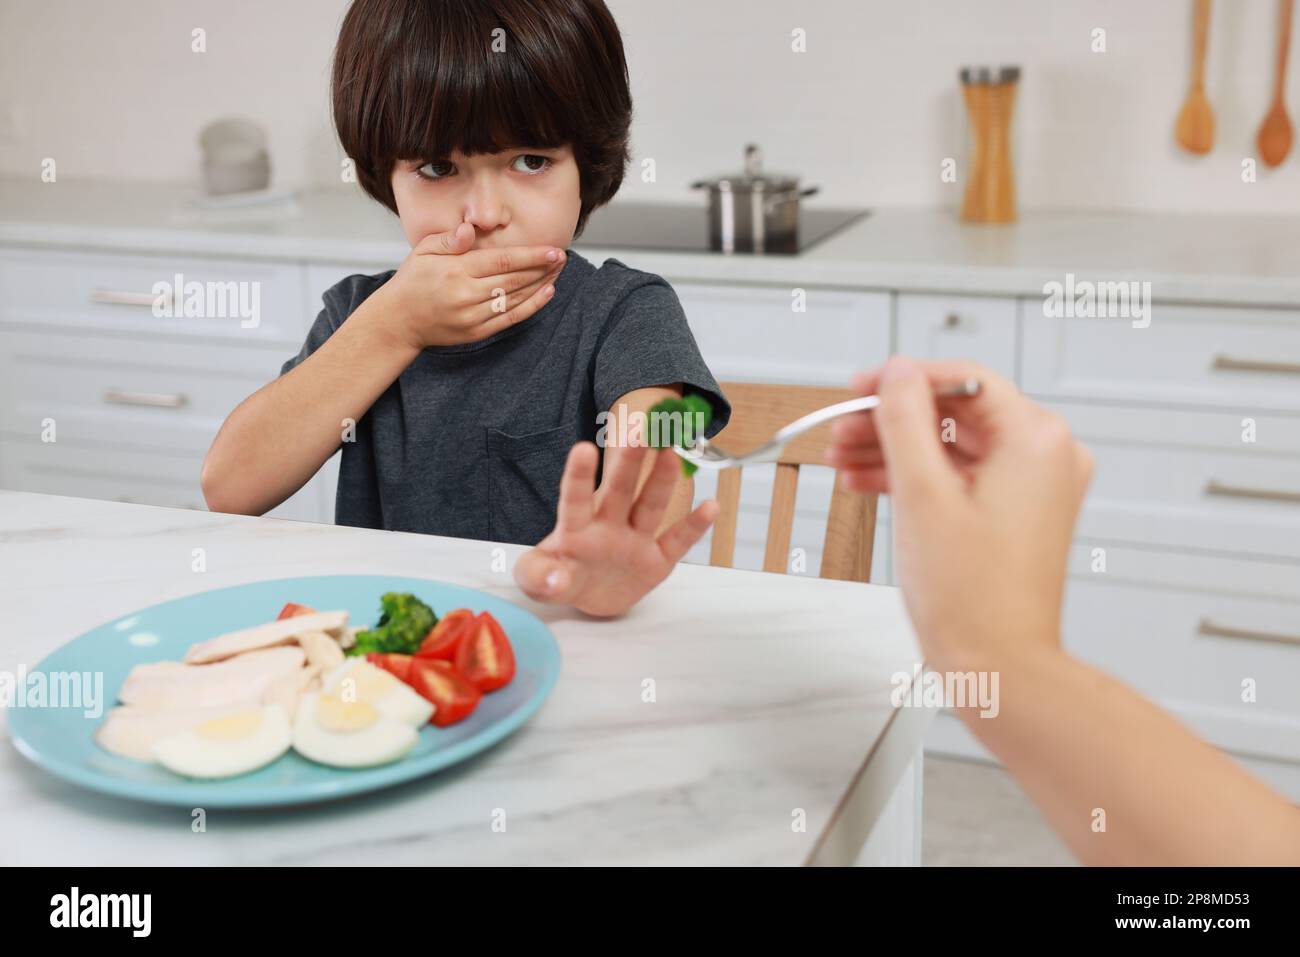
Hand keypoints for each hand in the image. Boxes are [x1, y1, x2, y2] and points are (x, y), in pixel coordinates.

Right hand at [378, 222, 566, 348]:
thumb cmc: (413, 281)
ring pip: (516, 299)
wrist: (398, 321)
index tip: (553, 250)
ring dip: (541, 285)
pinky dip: (532, 307)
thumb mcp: (424, 250)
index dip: (531, 256)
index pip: (503, 261)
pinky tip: (547, 293)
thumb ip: (449, 240)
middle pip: (515, 280)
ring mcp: (473, 316)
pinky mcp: (477, 332)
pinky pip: (511, 318)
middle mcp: (466, 295)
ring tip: (558, 271)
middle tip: (562, 258)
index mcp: (456, 270)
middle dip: (542, 268)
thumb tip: (469, 229)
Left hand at [513, 440, 719, 617]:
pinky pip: (678, 542)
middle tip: (640, 431)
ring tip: (673, 454)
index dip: (579, 475)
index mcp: (576, 527)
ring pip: (649, 506)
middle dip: (629, 463)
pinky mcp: (657, 561)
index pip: (575, 498)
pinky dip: (695, 527)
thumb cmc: (559, 577)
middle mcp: (608, 525)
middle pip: (619, 490)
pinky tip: (712, 506)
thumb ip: (538, 577)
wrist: (589, 596)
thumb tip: (558, 581)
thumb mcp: (537, 580)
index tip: (584, 449)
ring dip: (662, 482)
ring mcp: (635, 540)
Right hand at [825, 356, 1092, 672]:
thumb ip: (904, 421)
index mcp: (1038, 440)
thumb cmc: (974, 598)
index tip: (860, 388)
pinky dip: (918, 476)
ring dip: (897, 449)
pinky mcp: (1018, 513)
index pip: (964, 381)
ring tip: (845, 458)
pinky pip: (962, 475)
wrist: (999, 665)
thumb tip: (897, 373)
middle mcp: (1047, 457)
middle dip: (892, 420)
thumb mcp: (922, 494)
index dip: (903, 380)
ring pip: (954, 444)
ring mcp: (1035, 487)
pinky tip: (870, 482)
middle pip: (955, 413)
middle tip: (842, 429)